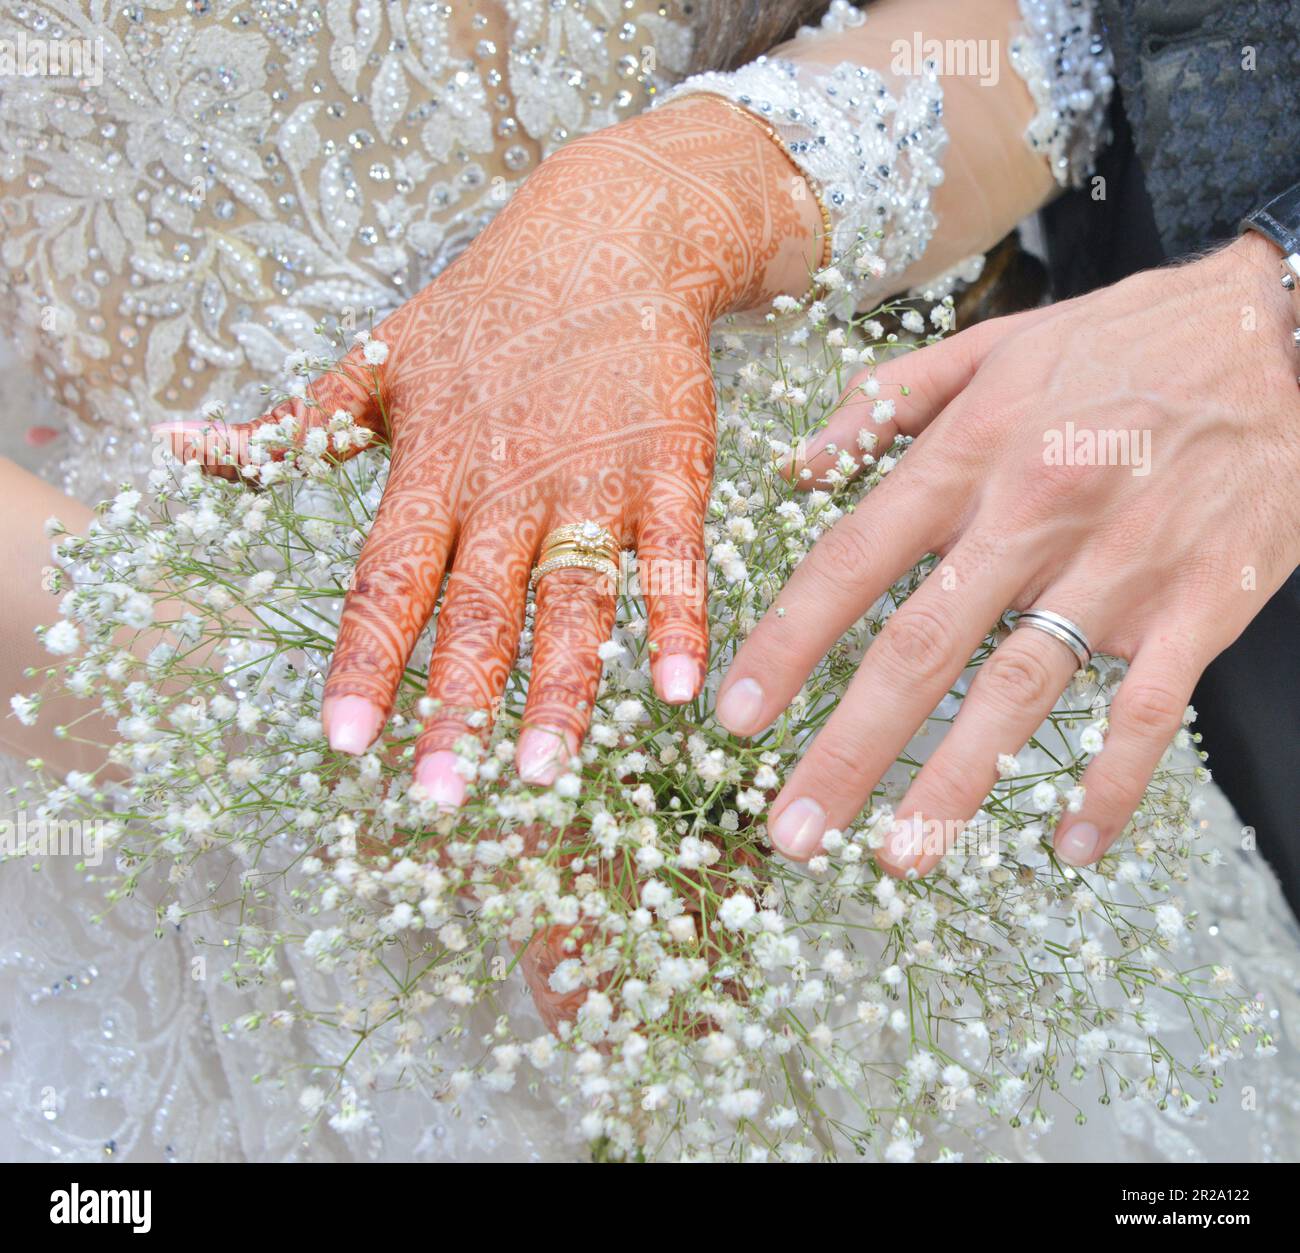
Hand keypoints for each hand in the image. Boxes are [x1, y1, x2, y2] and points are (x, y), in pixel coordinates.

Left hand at [160, 96, 815, 804]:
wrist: (608, 240)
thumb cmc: (486, 312)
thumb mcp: (376, 361)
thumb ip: (292, 425)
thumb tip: (184, 448)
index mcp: (434, 467)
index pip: (388, 579)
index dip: (365, 662)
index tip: (344, 743)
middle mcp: (509, 485)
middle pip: (478, 611)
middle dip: (456, 708)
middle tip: (440, 797)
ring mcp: (593, 482)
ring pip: (573, 600)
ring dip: (560, 690)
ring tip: (541, 772)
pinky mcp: (670, 472)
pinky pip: (674, 561)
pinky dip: (676, 625)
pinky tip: (675, 693)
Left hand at [716, 232, 1299, 875]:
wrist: (1283, 335)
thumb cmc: (1122, 343)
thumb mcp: (990, 345)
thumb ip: (884, 401)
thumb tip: (797, 467)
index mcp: (970, 454)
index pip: (852, 560)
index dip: (786, 642)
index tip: (734, 715)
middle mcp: (1031, 515)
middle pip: (919, 649)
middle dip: (847, 747)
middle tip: (791, 828)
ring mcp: (1118, 566)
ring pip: (1021, 690)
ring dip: (955, 783)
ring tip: (897, 858)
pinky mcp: (1199, 604)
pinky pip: (1150, 710)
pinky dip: (1113, 780)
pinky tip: (1072, 845)